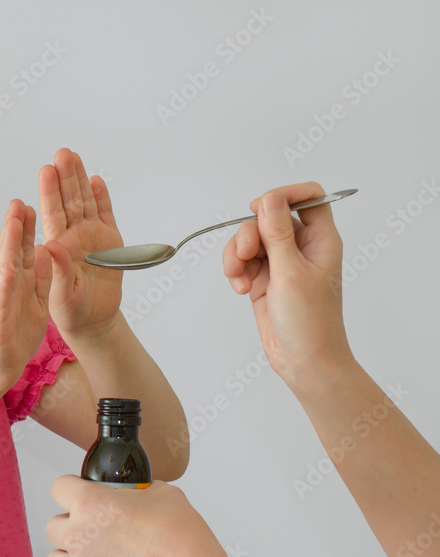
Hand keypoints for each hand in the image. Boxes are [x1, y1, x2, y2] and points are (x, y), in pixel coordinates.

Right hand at [0, 200, 51, 395]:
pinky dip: (6, 281)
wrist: (2, 364)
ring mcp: (3, 299)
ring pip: (7, 265)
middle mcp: (10, 285)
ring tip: (13, 221)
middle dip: (16, 225)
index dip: (27, 227)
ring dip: (9, 243)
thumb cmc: (17, 333)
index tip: (30, 204)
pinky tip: (9, 265)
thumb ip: (41, 276)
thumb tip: (46, 250)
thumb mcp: (37, 299)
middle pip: (13, 250)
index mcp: (22, 280)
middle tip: (18, 201)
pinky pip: (4, 298)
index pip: (24, 248)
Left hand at [38, 148, 123, 338]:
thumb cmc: (70, 310)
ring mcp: (91, 236)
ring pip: (84, 202)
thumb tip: (49, 245)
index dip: (49, 192)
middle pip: (68, 202)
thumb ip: (57, 270)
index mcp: (57, 247)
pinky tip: (95, 180)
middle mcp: (72, 237)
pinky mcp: (109, 240)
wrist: (93, 320)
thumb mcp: (60, 295)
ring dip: (79, 180)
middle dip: (65, 177)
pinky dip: (102, 197)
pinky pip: (105, 214)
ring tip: (74, 157)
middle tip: (62, 153)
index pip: (52, 214)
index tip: (46, 171)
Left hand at [45, 476, 243, 556]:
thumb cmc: (182, 539)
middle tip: (93, 524)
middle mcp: (80, 536)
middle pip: (53, 525)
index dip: (71, 487)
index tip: (80, 491)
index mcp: (90, 504)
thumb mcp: (161, 493)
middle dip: (70, 522)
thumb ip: (137, 490)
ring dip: (69, 552)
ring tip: (92, 550)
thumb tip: (135, 493)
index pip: (58, 488)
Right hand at [221, 182, 354, 387]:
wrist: (304, 361)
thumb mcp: (291, 273)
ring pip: (251, 239)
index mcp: (321, 240)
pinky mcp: (264, 278)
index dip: (285, 195)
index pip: (309, 198)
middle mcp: (302, 247)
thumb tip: (270, 199)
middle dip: (249, 234)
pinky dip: (235, 270)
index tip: (260, 207)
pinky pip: (242, 260)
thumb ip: (278, 233)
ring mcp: (282, 263)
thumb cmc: (311, 322)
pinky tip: (241, 288)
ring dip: (237, 254)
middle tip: (244, 255)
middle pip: (269, 217)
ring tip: (238, 277)